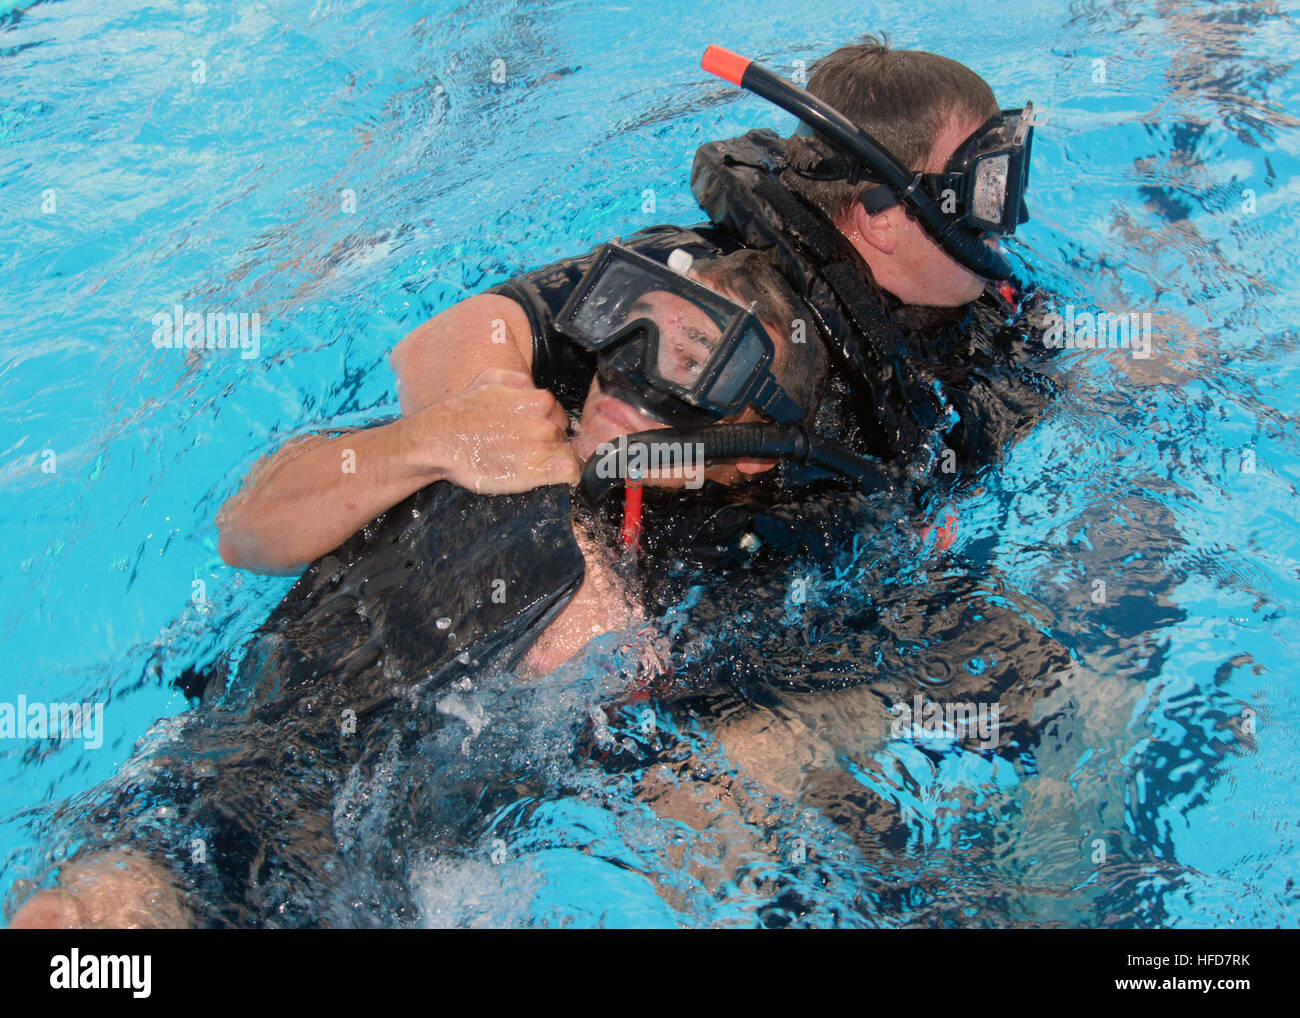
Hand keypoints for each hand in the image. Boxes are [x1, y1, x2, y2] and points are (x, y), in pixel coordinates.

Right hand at [416, 368, 580, 493]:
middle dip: (551, 442)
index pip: (558, 414)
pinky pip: (570, 473)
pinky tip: (556, 478)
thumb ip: (519, 379)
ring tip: (533, 465)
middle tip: (529, 450)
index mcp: (539, 400)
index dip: (547, 425)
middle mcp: (546, 422)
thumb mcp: (490, 378)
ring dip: (555, 459)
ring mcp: (544, 447)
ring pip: (568, 454)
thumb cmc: (463, 412)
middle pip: (563, 435)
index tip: (534, 435)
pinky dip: (568, 477)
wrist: (442, 441)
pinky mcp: (539, 472)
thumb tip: (534, 387)